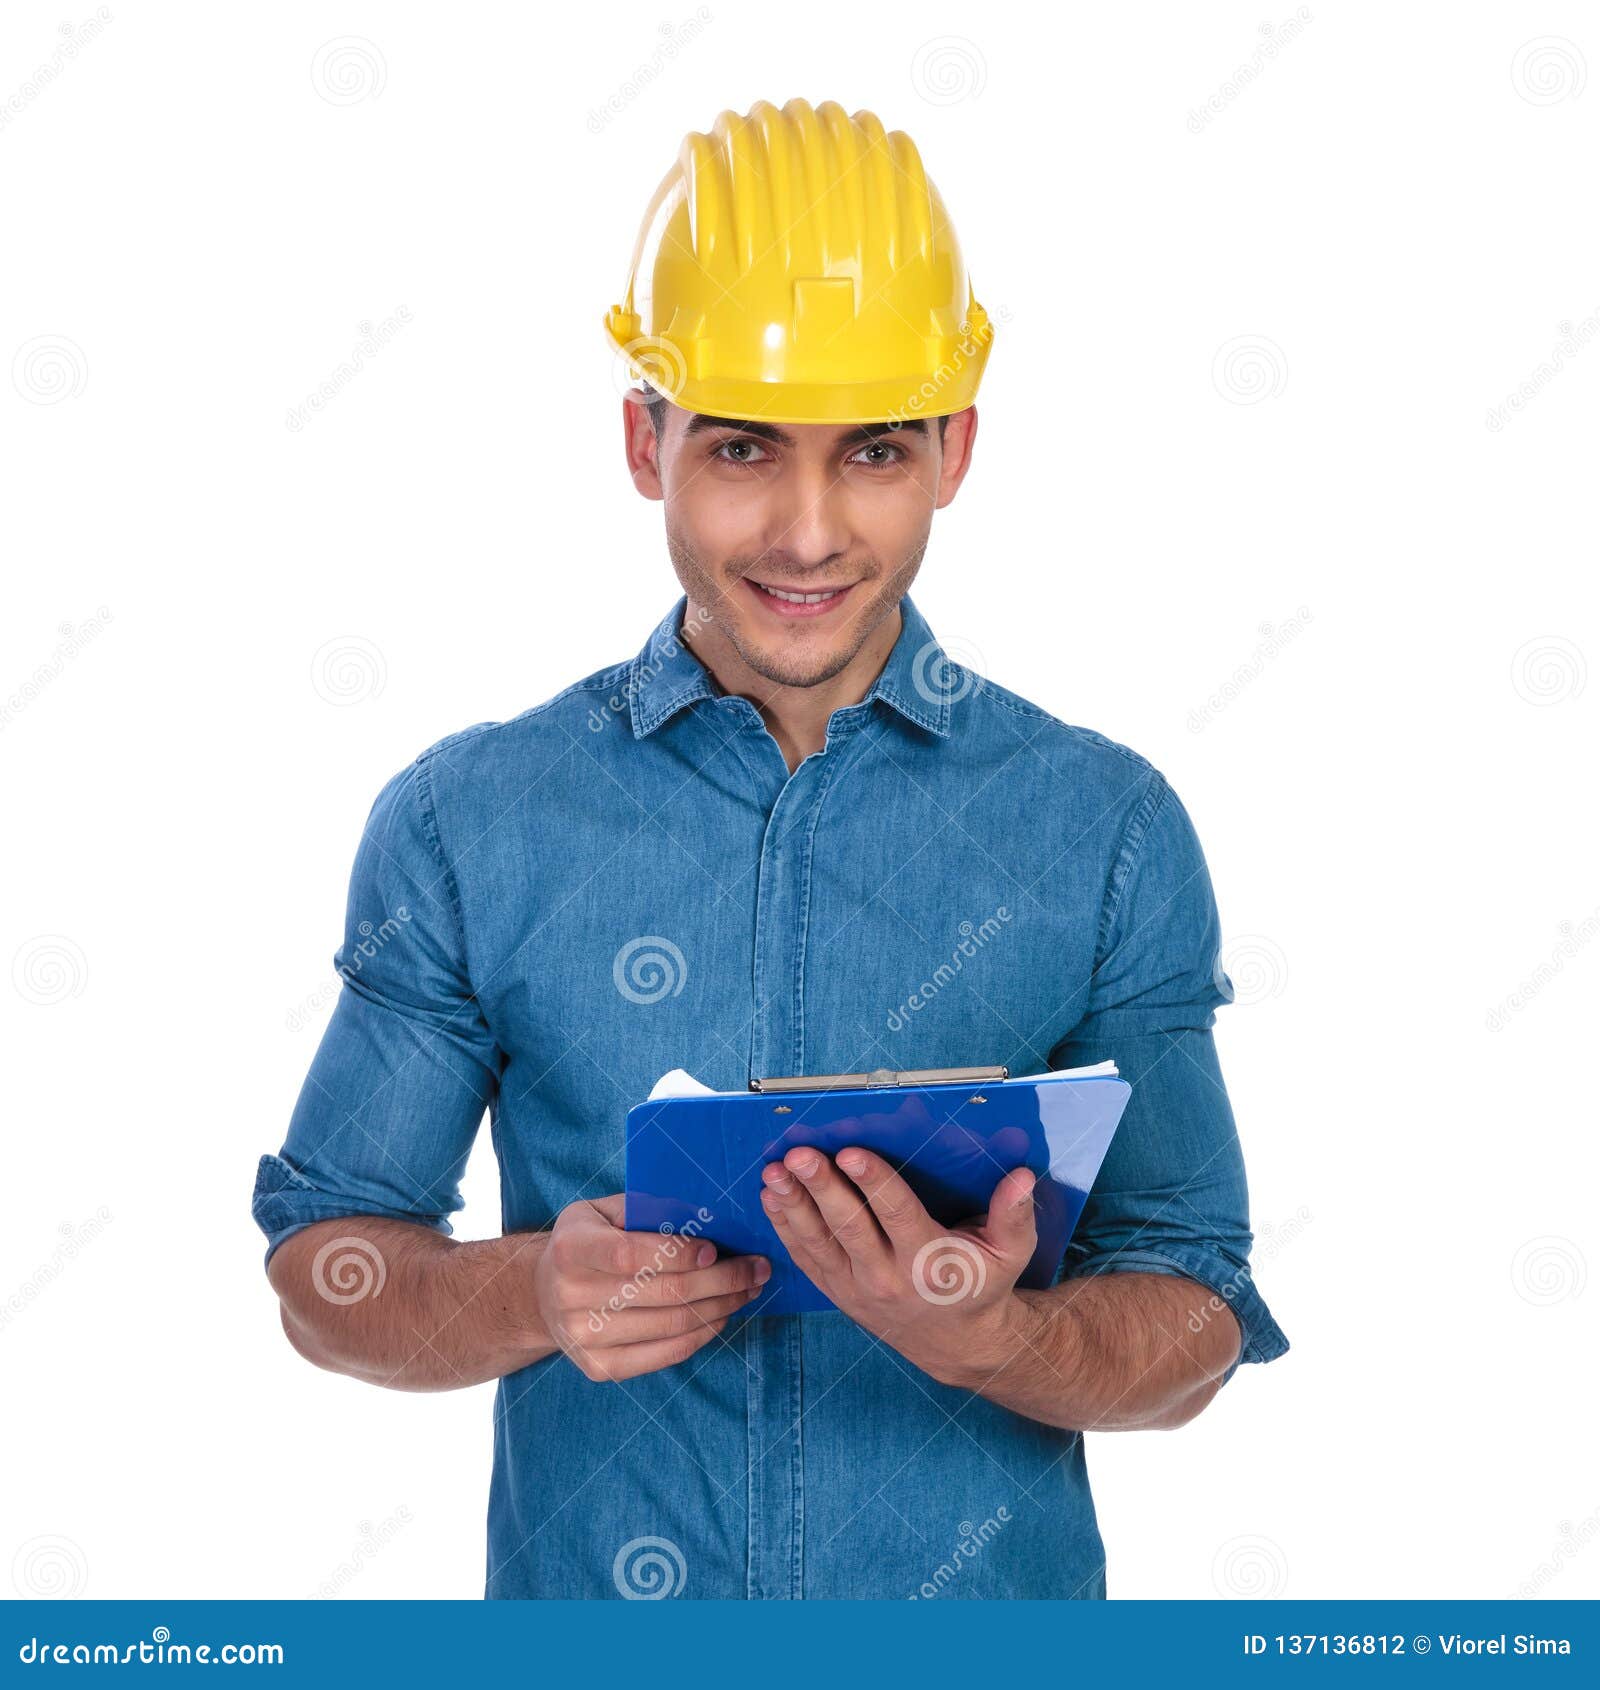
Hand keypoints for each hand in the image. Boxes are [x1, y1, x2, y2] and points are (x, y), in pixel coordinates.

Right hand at [533, 1194, 768, 1380]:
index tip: (716, 1248)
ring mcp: (584, 1338)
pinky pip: (666, 1354)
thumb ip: (644, 1210)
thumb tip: (705, 1214)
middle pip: (664, 1293)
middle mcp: (572, 1297)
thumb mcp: (602, 1211)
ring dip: (722, 1306)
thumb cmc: (586, 1241)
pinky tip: (723, 1315)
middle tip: (758, 1268)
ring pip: (673, 1325)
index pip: (631, 1254)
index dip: (678, 1253)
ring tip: (749, 1290)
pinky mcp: (599, 1368)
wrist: (542, 1294)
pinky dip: (703, 1334)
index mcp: (571, 1248)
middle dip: (722, 1280)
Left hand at [758, 1147, 1040, 1386]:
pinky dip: (786, 1229)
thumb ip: (1015, 1214)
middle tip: (799, 1155)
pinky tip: (772, 1198)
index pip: (898, 1216)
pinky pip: (806, 1260)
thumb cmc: (982, 1283)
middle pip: (850, 1228)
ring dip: (793, 1206)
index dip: (874, 1183)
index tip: (851, 1153)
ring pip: (819, 1244)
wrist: (958, 1344)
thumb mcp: (1011, 1253)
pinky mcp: (838, 1293)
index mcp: (930, 1262)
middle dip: (822, 1189)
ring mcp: (858, 1289)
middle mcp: (889, 1278)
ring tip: (774, 1172)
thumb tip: (1021, 1176)